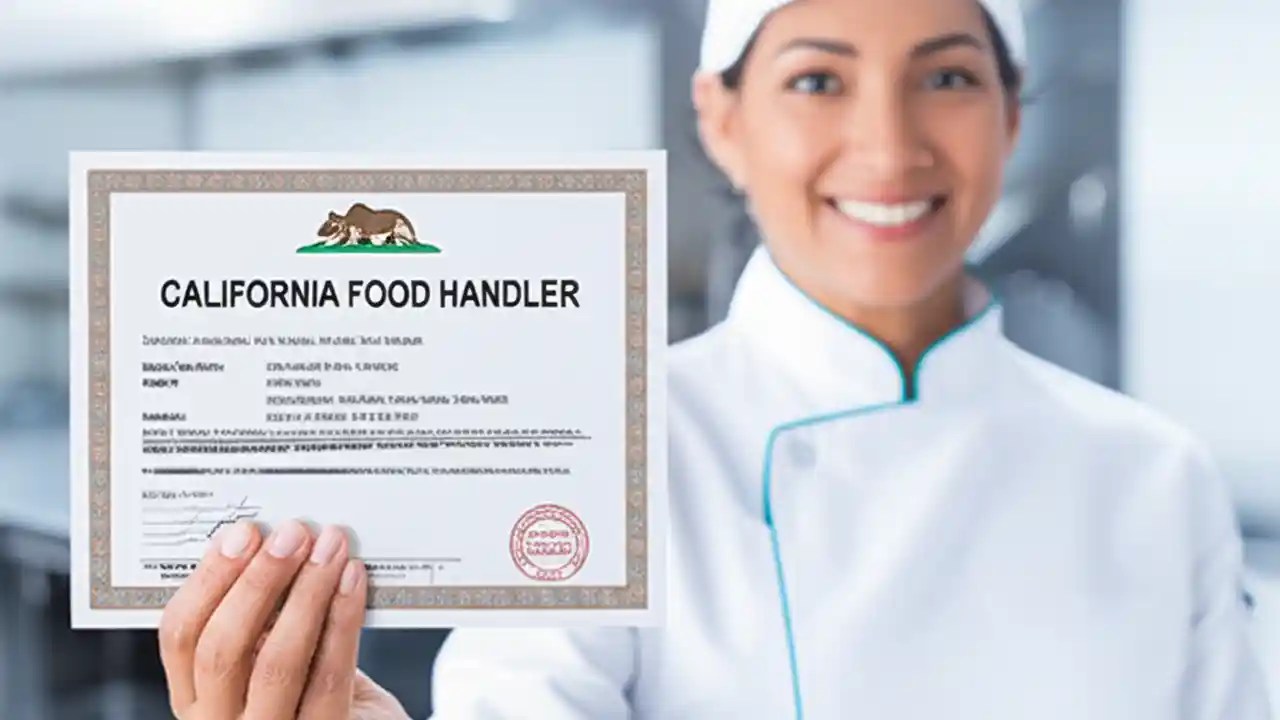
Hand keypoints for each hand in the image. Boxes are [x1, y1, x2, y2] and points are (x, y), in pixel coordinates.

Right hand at [158, 519, 409, 718]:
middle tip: (291, 534)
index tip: (242, 534)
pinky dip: (342, 619)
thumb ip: (262, 614)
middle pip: (222, 650)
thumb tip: (272, 542)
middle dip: (258, 580)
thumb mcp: (272, 654)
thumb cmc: (315, 688)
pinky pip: (328, 676)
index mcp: (198, 696)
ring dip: (306, 593)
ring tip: (328, 548)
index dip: (209, 580)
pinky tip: (351, 581)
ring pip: (276, 664)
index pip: (180, 637)